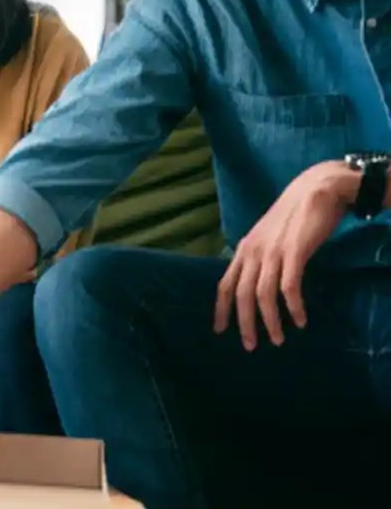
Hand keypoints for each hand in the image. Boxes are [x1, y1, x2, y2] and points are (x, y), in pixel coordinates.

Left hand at [214, 160, 356, 350]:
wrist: (316, 189)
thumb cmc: (294, 215)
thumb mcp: (268, 237)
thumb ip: (259, 257)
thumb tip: (255, 280)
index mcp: (244, 249)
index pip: (225, 284)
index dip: (221, 308)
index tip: (219, 330)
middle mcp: (253, 251)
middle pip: (241, 294)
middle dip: (243, 323)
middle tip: (250, 345)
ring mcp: (272, 251)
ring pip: (262, 295)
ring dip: (269, 321)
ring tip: (277, 339)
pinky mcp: (294, 252)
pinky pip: (289, 287)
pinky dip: (292, 307)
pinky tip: (299, 320)